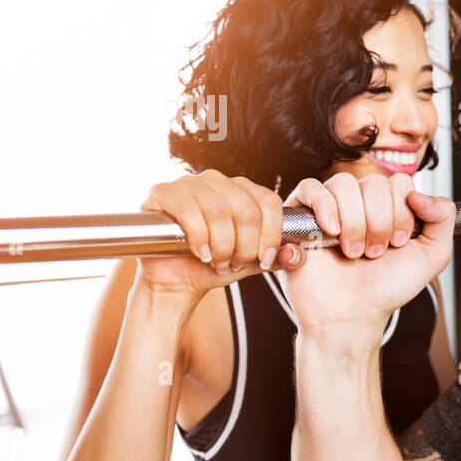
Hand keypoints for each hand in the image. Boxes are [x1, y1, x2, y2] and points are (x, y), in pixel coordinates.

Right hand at [136, 169, 303, 301]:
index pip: (269, 202)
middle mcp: (218, 180)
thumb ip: (277, 258)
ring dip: (222, 245)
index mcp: (243, 190)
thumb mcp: (251, 263)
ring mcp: (189, 183)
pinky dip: (199, 236)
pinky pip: (188, 208)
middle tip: (235, 263)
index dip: (271, 235)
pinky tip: (201, 253)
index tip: (265, 259)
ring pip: (219, 210)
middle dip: (245, 246)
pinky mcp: (163, 193)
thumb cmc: (212, 266)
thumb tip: (297, 254)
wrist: (176, 280)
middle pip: (247, 210)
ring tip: (217, 261)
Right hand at [281, 172, 454, 336]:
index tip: (398, 243)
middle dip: (379, 222)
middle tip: (374, 254)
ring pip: (344, 184)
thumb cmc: (387, 288)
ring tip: (353, 252)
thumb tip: (419, 192)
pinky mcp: (301, 215)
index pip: (400, 183)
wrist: (351, 316)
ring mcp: (330, 207)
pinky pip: (310, 187)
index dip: (402, 213)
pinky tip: (331, 233)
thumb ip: (443, 218)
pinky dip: (324, 207)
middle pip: (373, 183)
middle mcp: (359, 203)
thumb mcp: (432, 255)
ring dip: (354, 222)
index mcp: (388, 206)